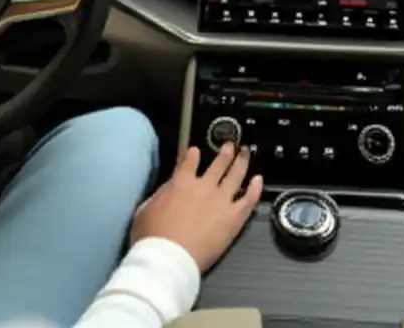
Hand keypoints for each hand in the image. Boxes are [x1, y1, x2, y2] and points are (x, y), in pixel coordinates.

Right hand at [131, 144, 263, 271]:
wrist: (169, 258)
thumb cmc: (153, 238)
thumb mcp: (145, 210)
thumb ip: (159, 195)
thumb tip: (167, 189)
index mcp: (180, 183)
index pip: (189, 161)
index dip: (193, 154)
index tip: (195, 150)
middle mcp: (203, 186)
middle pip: (218, 164)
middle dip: (225, 152)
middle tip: (231, 145)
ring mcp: (221, 200)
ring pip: (236, 175)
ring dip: (241, 162)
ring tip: (246, 153)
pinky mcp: (234, 217)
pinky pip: (249, 198)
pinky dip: (255, 188)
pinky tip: (258, 180)